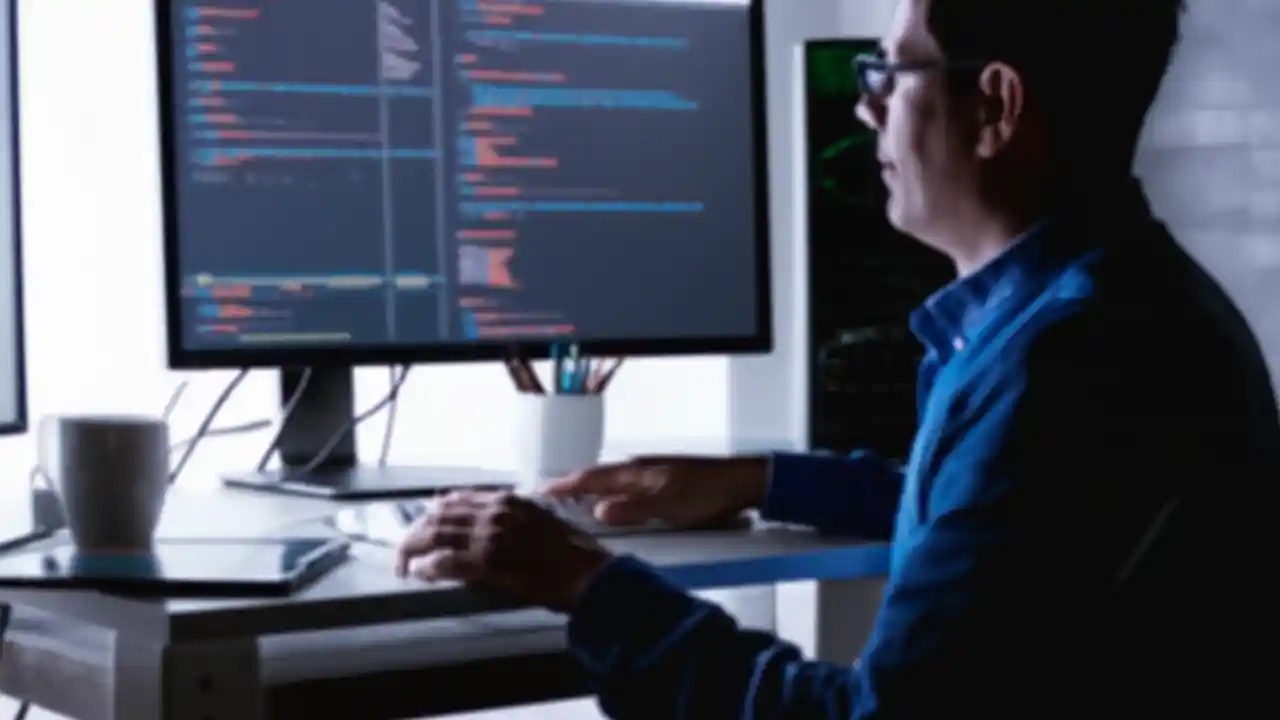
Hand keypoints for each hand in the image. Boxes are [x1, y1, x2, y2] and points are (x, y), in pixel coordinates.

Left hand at [395, 490, 611, 611]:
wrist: (586, 573)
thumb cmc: (571, 551)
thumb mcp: (540, 519)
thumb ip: (512, 514)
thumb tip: (488, 515)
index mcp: (507, 502)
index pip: (457, 500)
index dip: (435, 511)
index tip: (425, 520)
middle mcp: (493, 514)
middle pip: (439, 517)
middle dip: (416, 533)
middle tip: (407, 548)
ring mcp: (488, 539)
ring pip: (435, 536)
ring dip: (414, 550)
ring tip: (405, 562)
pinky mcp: (485, 565)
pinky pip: (444, 563)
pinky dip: (428, 568)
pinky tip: (420, 574)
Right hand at [543, 455, 768, 528]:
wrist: (741, 482)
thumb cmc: (707, 492)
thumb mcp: (666, 508)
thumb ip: (630, 511)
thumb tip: (597, 512)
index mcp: (635, 473)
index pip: (590, 478)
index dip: (565, 486)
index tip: (544, 491)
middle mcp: (639, 469)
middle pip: (598, 477)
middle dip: (573, 486)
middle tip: (552, 497)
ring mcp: (652, 473)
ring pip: (612, 481)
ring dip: (592, 490)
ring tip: (576, 502)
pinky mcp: (663, 480)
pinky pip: (627, 486)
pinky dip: (612, 493)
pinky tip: (616, 503)